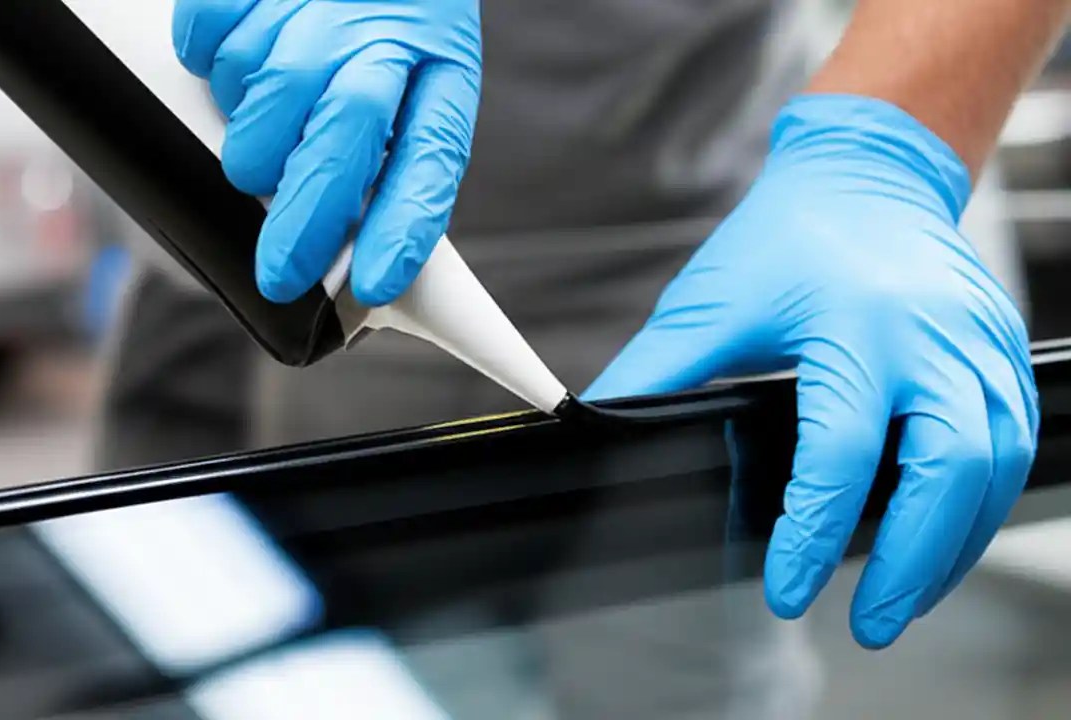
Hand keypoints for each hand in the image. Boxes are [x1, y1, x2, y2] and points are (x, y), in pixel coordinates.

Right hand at [173, 0, 481, 305]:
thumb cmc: (381, 27)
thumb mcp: (413, 82)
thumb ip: (385, 153)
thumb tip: (346, 251)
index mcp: (442, 65)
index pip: (431, 153)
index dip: (401, 224)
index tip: (371, 283)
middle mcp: (386, 27)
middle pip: (350, 122)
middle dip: (308, 210)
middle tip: (280, 271)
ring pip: (269, 82)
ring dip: (250, 138)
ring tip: (258, 149)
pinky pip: (212, 27)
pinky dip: (207, 61)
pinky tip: (229, 71)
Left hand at [586, 95, 1038, 648]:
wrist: (869, 170)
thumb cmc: (791, 231)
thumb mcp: (713, 301)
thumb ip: (656, 370)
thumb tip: (595, 422)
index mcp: (859, 327)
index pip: (842, 454)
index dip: (813, 533)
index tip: (787, 587)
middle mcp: (934, 339)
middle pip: (949, 471)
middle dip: (914, 561)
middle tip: (871, 621)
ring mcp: (980, 344)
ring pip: (995, 466)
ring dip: (954, 544)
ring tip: (906, 595)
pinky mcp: (1002, 351)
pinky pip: (1014, 440)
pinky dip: (980, 502)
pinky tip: (944, 537)